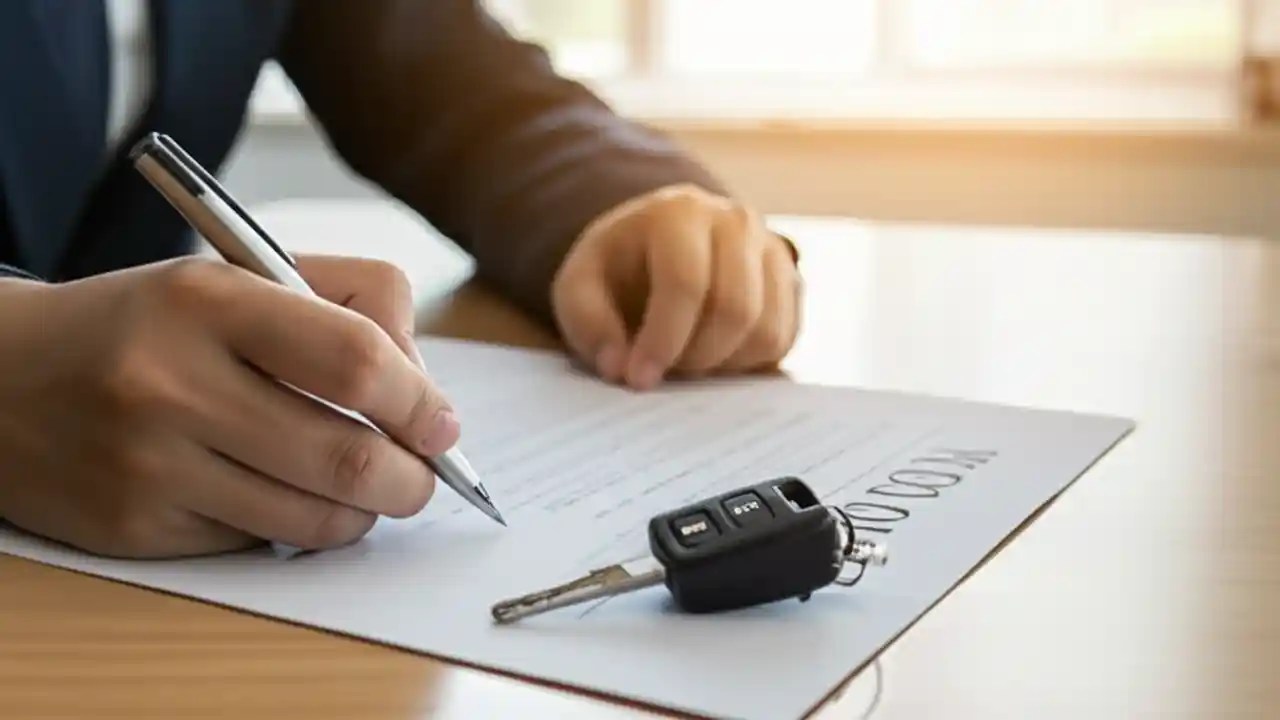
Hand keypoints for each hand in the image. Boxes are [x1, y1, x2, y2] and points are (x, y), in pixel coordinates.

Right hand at [0, 256, 454, 557]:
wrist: (5, 376)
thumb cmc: (151, 323)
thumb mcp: (239, 276)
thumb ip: (350, 308)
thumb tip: (427, 396)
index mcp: (208, 299)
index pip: (356, 360)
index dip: (421, 402)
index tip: (442, 423)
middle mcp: (171, 382)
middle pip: (348, 457)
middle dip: (412, 479)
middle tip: (423, 475)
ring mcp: (148, 464)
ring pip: (314, 518)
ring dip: (364, 513)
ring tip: (365, 488)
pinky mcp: (135, 528)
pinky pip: (259, 543)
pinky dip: (294, 527)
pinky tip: (281, 495)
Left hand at [551, 184, 800, 389]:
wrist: (655, 249)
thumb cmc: (616, 270)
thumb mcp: (579, 289)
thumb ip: (589, 324)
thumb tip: (619, 368)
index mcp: (679, 212)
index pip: (685, 282)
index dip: (663, 339)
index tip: (639, 378)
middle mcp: (736, 222)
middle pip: (735, 309)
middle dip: (696, 357)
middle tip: (664, 373)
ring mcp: (771, 250)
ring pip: (766, 330)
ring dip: (722, 364)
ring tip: (684, 360)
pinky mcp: (791, 283)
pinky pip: (782, 340)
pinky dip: (746, 363)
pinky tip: (711, 354)